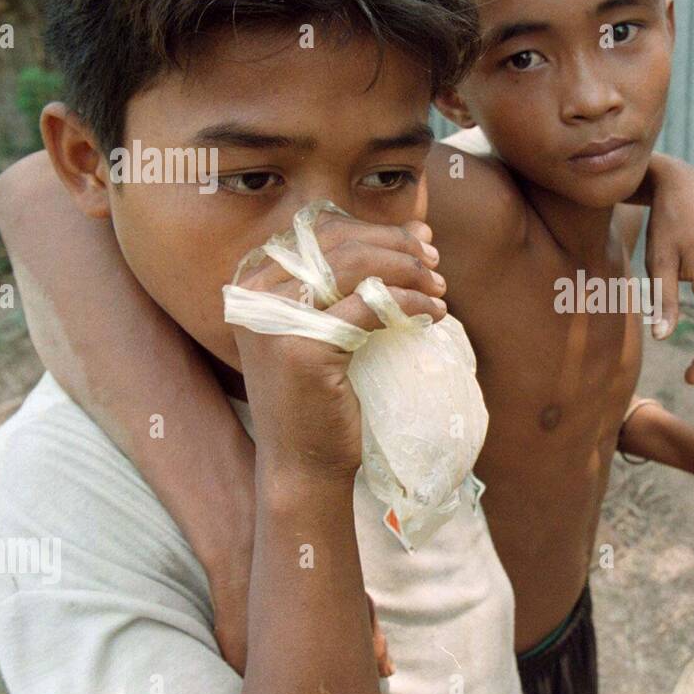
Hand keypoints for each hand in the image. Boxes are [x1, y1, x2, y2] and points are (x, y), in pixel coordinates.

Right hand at [231, 210, 447, 477]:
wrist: (304, 463)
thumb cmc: (322, 395)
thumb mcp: (337, 324)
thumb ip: (367, 275)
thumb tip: (420, 231)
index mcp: (254, 281)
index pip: (323, 230)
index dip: (378, 231)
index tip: (422, 245)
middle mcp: (254, 294)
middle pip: (340, 243)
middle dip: (399, 248)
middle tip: (436, 265)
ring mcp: (274, 319)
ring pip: (355, 266)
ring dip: (408, 272)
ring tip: (440, 289)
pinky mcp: (301, 347)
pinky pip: (370, 305)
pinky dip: (409, 303)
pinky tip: (433, 316)